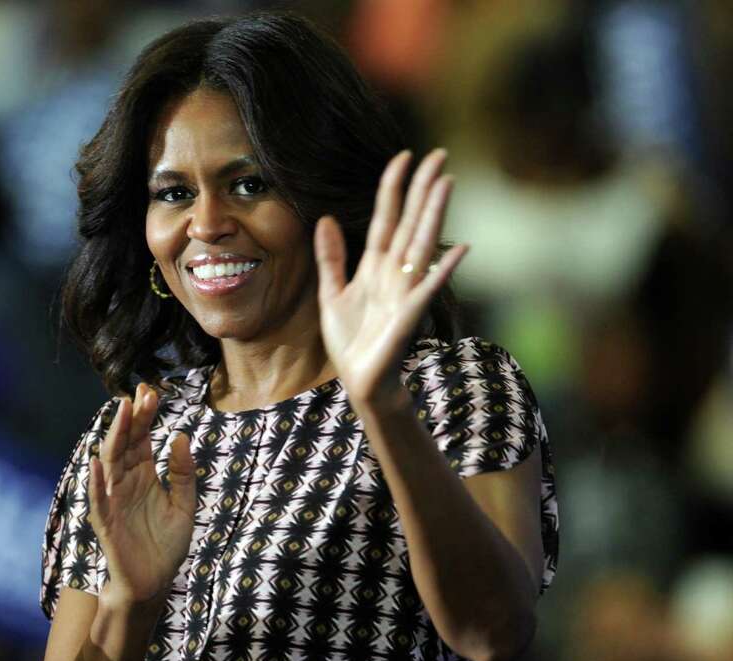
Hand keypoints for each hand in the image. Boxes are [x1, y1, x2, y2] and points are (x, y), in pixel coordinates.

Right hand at [88, 383, 195, 607]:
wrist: (154, 582)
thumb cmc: (166, 544)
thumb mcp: (184, 506)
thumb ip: (183, 474)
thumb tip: (181, 437)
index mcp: (145, 476)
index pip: (142, 439)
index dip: (145, 416)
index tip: (151, 391)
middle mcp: (126, 483)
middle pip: (126, 444)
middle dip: (132, 419)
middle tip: (141, 394)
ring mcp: (113, 501)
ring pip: (110, 464)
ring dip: (115, 438)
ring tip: (122, 414)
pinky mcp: (106, 523)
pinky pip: (98, 500)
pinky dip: (96, 482)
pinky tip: (97, 463)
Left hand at [315, 149, 467, 410]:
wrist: (360, 380)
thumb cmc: (351, 341)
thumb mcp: (332, 293)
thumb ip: (331, 257)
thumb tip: (326, 219)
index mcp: (375, 265)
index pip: (387, 217)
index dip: (393, 188)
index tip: (403, 156)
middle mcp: (394, 272)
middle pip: (410, 222)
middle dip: (422, 189)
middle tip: (439, 155)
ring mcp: (405, 291)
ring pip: (421, 244)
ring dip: (434, 215)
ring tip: (447, 183)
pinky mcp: (409, 315)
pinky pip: (428, 288)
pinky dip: (443, 269)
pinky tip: (460, 248)